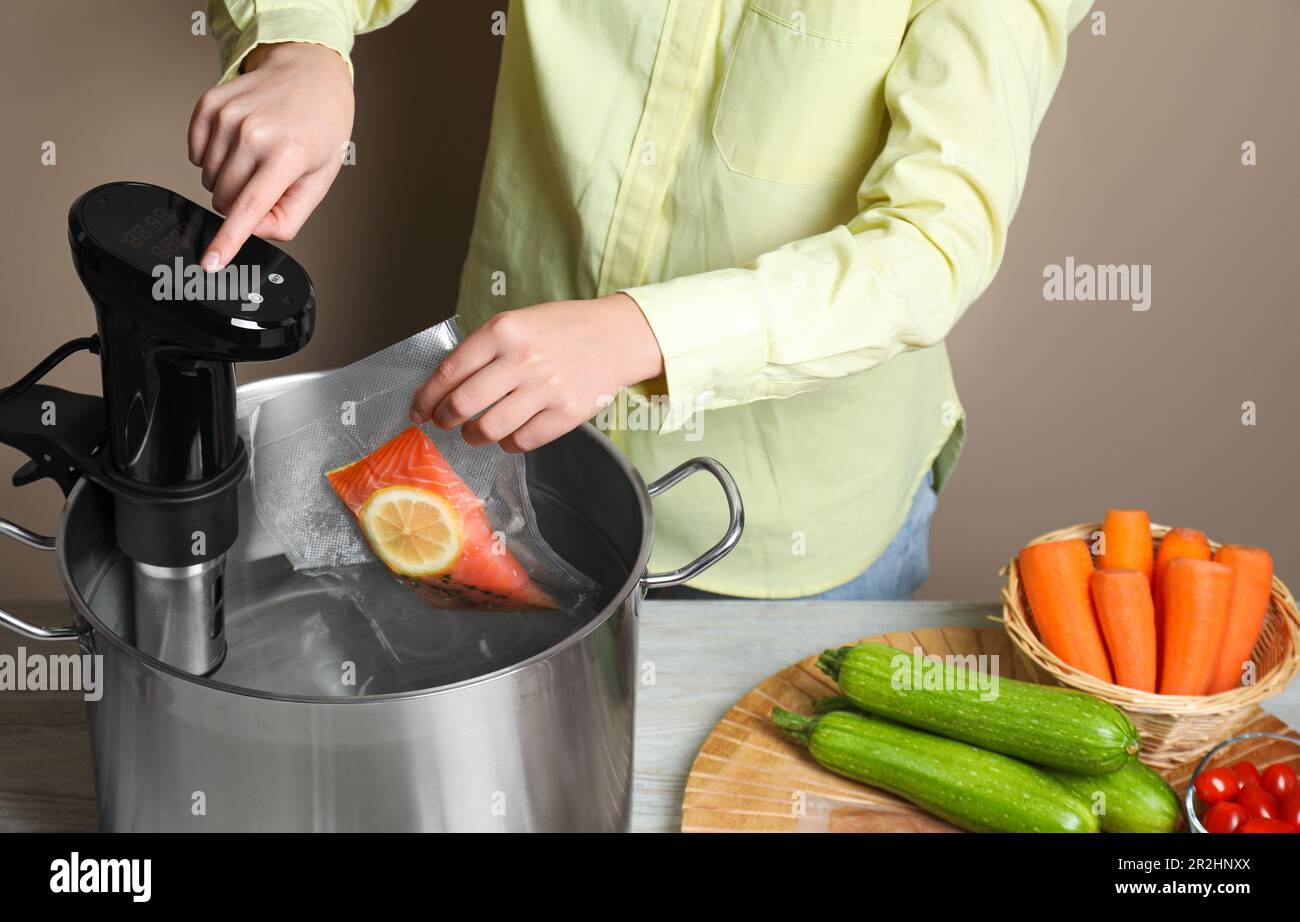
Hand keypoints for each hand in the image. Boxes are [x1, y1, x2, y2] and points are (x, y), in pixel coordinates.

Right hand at [188, 41, 353, 269]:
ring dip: (229, 179)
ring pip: (209, 178)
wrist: (308, 70)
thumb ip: (290, 215)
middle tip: (268, 178)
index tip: (210, 262)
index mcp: (287, 155)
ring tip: (258, 156)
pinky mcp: (209, 105)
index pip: (249, 208)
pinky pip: (196, 153)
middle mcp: (253, 134)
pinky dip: (213, 157)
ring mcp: (228, 117)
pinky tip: (238, 144)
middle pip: (224, 198)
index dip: (228, 240)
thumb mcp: (321, 177)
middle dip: (242, 202)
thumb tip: (255, 231)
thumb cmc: (321, 125)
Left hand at [410, 294, 664, 452]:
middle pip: (463, 403)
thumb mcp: (519, 321)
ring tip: (475, 433)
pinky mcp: (567, 413)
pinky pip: (523, 440)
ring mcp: (546, 388)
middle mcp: (522, 359)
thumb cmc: (564, 328)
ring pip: (490, 428)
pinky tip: (508, 436)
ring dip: (474, 436)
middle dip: (445, 418)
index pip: (450, 371)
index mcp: (504, 330)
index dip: (427, 397)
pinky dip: (508, 444)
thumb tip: (443, 385)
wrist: (618, 335)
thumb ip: (484, 348)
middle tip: (443, 422)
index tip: (419, 410)